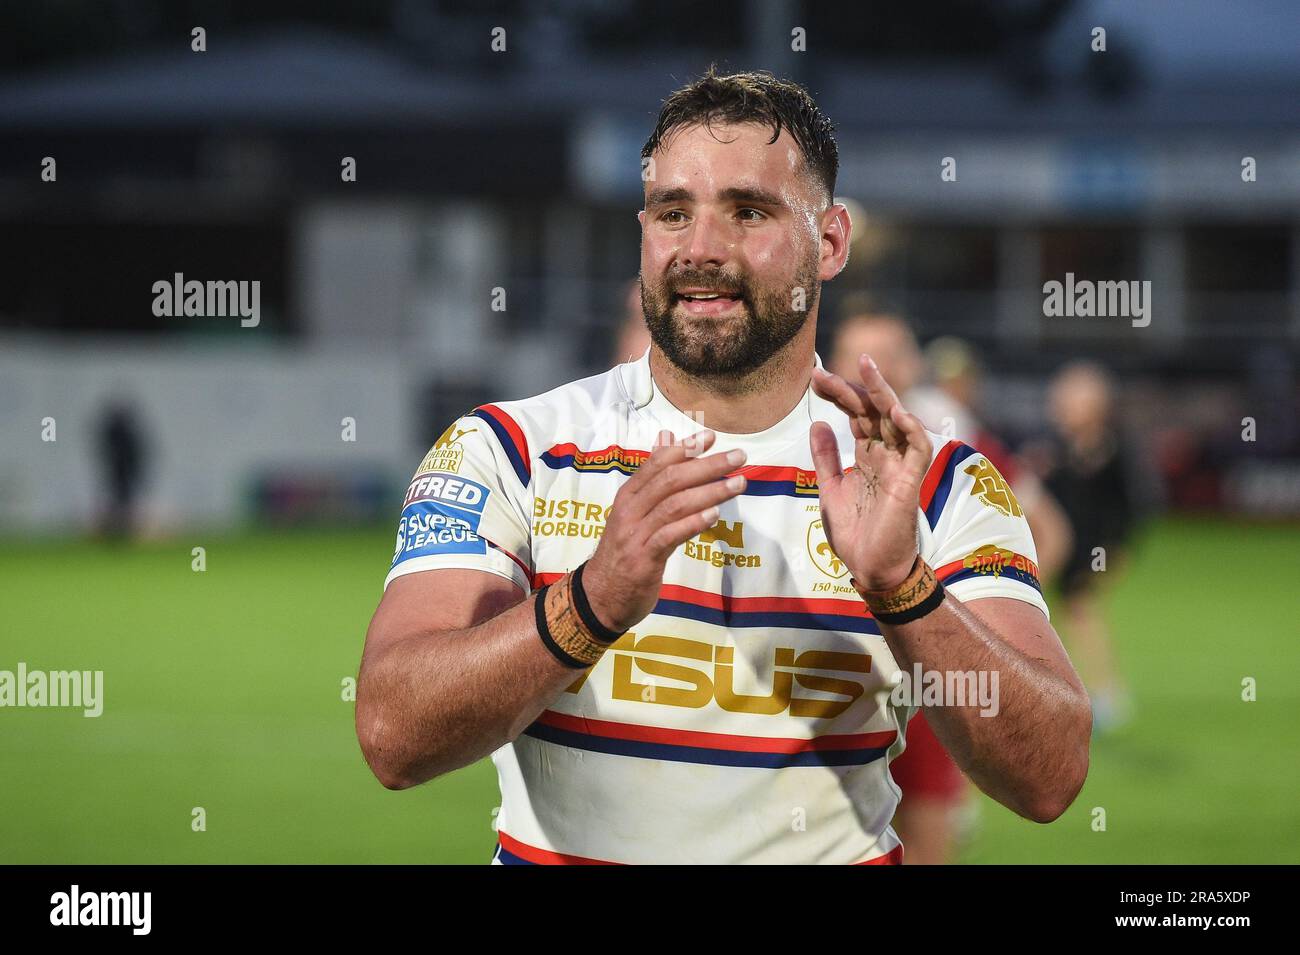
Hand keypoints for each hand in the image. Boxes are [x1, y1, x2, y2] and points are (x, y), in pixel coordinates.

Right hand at [582, 430, 746, 631]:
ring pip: (674, 505)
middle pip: (670, 480)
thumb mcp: (635, 511)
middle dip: (707, 465)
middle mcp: (630, 511)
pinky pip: (670, 536)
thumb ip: (654, 476)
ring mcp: (635, 535)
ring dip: (710, 492)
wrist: (600, 596)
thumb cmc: (624, 550)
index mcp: (629, 496)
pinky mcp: (644, 560)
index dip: (685, 447)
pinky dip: (694, 523)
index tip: (711, 437)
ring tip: (738, 484)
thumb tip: (666, 438)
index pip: (657, 463)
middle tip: (738, 457)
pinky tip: (715, 514)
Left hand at [809, 355, 932, 590]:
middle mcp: (886, 454)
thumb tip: (817, 424)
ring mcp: (900, 465)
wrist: (869, 568)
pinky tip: (895, 410)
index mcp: (868, 454)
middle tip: (822, 372)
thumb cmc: (855, 533)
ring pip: (898, 419)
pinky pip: (919, 448)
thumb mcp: (831, 489)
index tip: (814, 379)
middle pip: (873, 410)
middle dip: (851, 387)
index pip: (856, 414)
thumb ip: (826, 457)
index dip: (838, 394)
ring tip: (865, 368)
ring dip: (882, 393)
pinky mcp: (911, 481)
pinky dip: (911, 427)